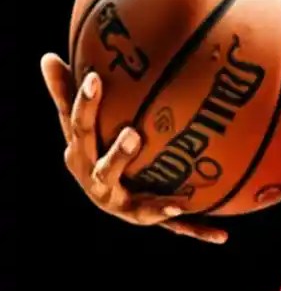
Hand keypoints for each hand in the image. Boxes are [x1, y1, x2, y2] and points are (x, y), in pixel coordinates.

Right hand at [41, 54, 227, 243]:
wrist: (105, 194)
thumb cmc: (93, 148)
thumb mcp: (80, 124)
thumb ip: (67, 93)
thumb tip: (46, 54)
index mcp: (79, 156)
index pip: (78, 127)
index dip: (84, 103)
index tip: (94, 77)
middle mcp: (98, 184)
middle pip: (105, 169)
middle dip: (118, 155)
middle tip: (133, 134)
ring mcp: (124, 206)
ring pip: (139, 206)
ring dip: (156, 204)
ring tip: (176, 202)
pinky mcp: (149, 218)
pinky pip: (176, 226)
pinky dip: (198, 230)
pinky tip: (223, 236)